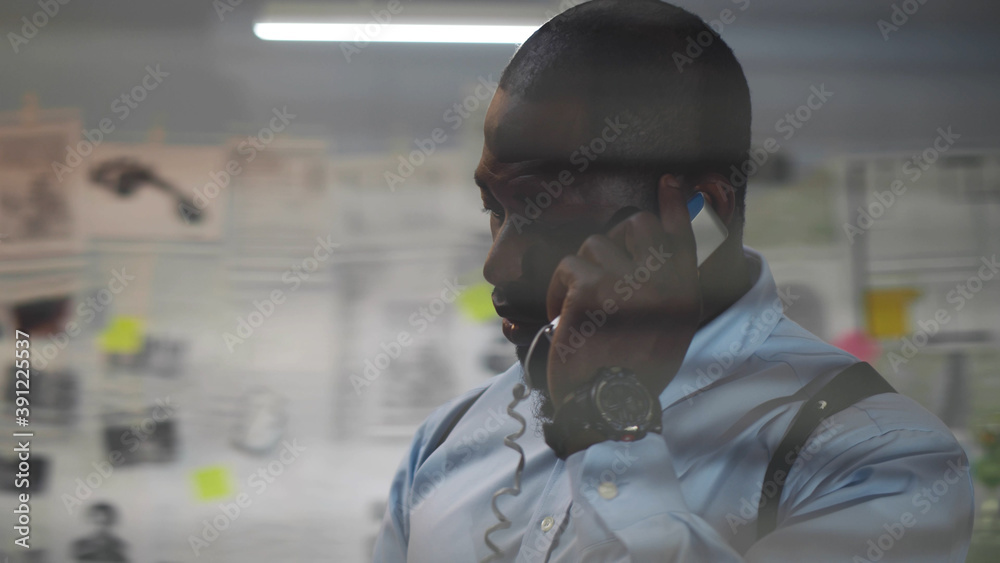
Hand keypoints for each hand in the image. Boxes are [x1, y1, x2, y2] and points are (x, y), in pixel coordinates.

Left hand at [544, 175, 701, 450]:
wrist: (605, 408)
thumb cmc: (630, 375)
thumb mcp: (663, 332)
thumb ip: (664, 290)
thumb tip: (654, 249)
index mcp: (683, 294)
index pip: (685, 236)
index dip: (677, 207)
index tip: (672, 181)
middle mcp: (662, 283)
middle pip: (634, 227)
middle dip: (611, 246)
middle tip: (597, 280)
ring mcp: (628, 282)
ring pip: (595, 245)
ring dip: (580, 274)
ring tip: (578, 310)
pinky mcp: (592, 289)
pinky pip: (570, 267)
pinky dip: (558, 291)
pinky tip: (561, 317)